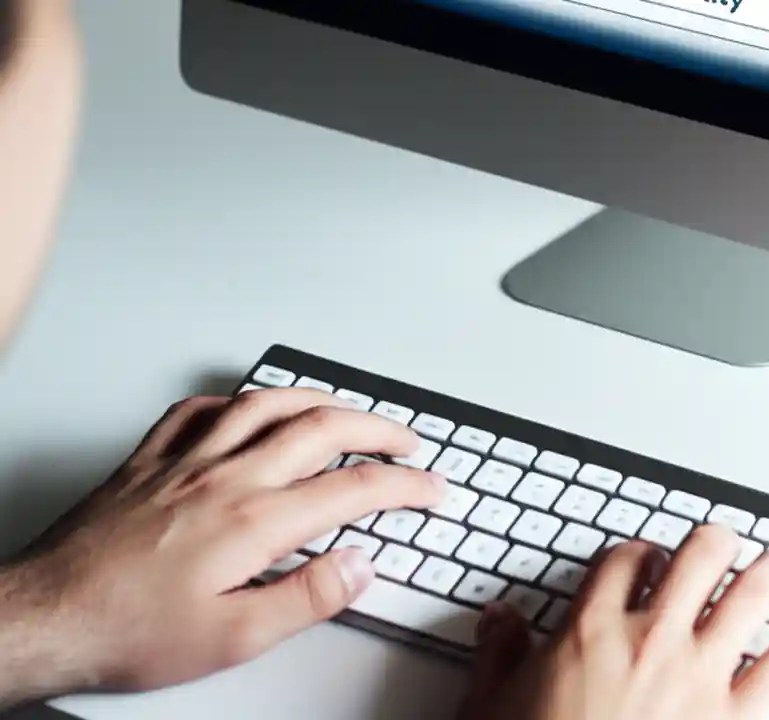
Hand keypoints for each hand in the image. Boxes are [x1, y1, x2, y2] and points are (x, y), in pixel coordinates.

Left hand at [0, 388, 444, 705]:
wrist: (45, 617)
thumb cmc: (129, 631)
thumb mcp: (234, 638)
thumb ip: (307, 598)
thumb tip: (359, 566)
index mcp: (254, 522)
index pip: (353, 488)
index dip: (405, 485)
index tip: (430, 489)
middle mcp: (225, 477)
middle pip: (322, 427)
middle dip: (378, 428)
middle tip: (405, 441)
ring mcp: (185, 460)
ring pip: (267, 402)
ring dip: (320, 399)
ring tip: (347, 409)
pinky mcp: (148, 459)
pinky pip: (201, 407)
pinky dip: (240, 398)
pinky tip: (251, 406)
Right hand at [458, 524, 768, 719]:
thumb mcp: (489, 704)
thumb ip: (499, 653)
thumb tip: (499, 620)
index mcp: (590, 630)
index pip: (623, 562)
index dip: (638, 552)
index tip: (645, 558)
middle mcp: (651, 640)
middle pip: (696, 560)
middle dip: (714, 544)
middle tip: (722, 543)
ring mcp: (697, 676)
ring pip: (747, 598)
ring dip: (768, 572)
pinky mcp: (731, 718)